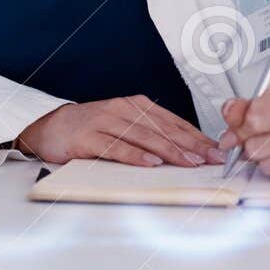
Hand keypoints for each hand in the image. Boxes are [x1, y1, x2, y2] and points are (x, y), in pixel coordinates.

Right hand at [16, 95, 223, 167]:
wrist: (52, 127)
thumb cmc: (92, 129)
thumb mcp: (126, 126)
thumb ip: (152, 135)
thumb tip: (188, 152)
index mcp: (136, 106)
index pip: (174, 122)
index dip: (197, 137)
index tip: (217, 151)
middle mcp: (123, 109)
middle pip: (163, 129)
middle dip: (191, 145)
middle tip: (211, 159)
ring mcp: (105, 121)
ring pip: (143, 137)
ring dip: (169, 150)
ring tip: (189, 162)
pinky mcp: (89, 137)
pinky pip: (116, 147)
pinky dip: (135, 155)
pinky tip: (151, 163)